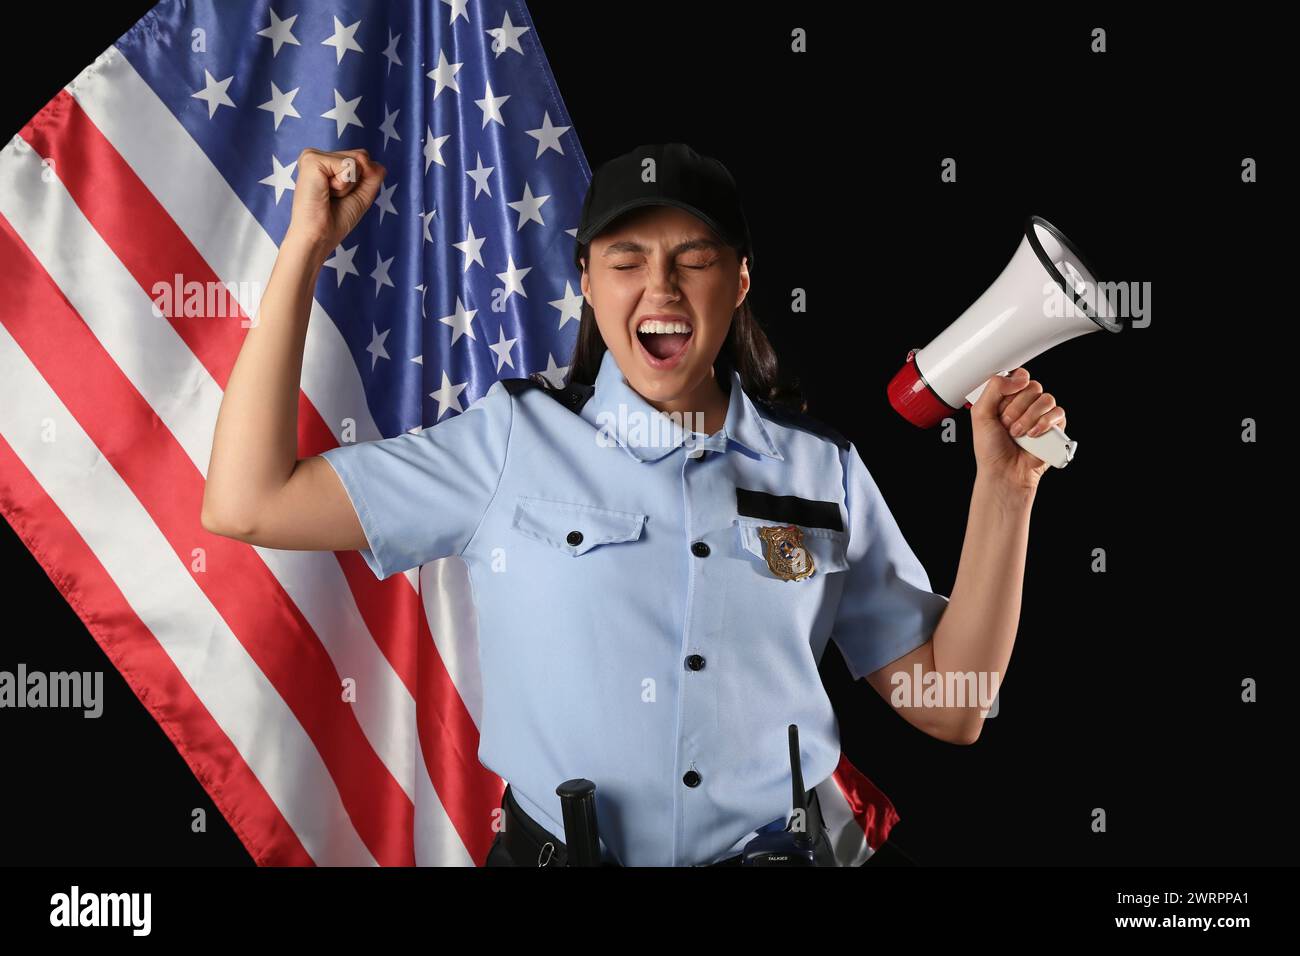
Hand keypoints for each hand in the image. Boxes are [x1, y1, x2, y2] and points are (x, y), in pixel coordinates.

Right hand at [286, 147, 385, 254]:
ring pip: (357, 159)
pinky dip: (344, 184)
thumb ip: (373, 174)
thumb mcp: (362, 195)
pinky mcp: (311, 159)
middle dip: (357, 182)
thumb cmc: (335, 220)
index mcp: (326, 163)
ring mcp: (312, 155)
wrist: (318, 237)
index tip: (340, 198)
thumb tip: (368, 157)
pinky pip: (349, 165)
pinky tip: (325, 192)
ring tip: (329, 195)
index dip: (361, 182)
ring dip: (350, 185)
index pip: (362, 158)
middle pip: (362, 156)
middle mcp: (318, 156)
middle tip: (334, 198)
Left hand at [969, 367, 1065, 492]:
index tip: (1003, 401)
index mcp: (1007, 398)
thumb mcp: (980, 414)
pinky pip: (1058, 413)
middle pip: (1032, 387)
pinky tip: (1033, 434)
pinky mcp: (1054, 427)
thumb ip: (994, 388)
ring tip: (1018, 433)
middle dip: (1016, 408)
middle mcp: (1025, 404)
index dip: (1012, 386)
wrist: (1003, 471)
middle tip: (1007, 424)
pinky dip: (1044, 423)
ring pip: (1046, 399)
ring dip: (1029, 417)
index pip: (1018, 376)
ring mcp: (1040, 415)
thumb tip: (1018, 377)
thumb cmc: (990, 448)